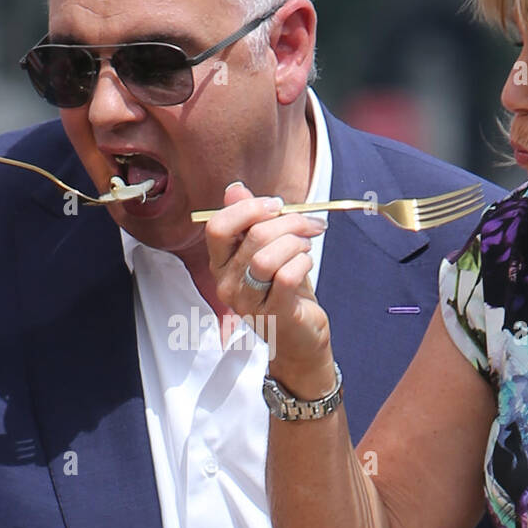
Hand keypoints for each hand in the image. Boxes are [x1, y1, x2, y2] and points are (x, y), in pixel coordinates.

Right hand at [205, 181, 332, 393]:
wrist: (300, 339)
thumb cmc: (285, 292)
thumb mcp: (268, 250)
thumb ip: (251, 220)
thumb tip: (235, 188)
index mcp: (221, 264)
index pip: (218, 226)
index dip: (249, 208)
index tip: (277, 205)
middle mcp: (226, 283)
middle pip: (252, 236)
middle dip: (289, 222)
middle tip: (309, 224)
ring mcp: (247, 302)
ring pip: (267, 255)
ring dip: (296, 242)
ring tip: (307, 246)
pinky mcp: (272, 314)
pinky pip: (286, 275)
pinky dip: (302, 261)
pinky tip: (307, 262)